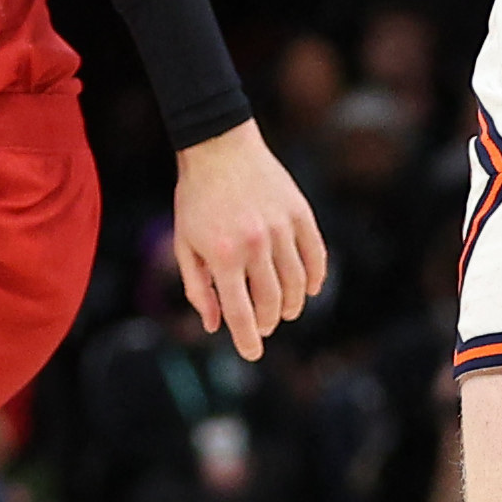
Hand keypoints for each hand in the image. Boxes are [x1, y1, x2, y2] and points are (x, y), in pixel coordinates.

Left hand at [174, 120, 327, 360]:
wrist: (219, 147)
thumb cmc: (196, 198)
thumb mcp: (184, 244)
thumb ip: (198, 288)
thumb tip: (215, 325)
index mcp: (223, 256)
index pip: (241, 313)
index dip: (247, 340)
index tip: (252, 354)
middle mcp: (255, 245)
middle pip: (271, 302)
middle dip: (267, 322)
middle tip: (263, 327)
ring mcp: (282, 229)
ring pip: (297, 284)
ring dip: (292, 305)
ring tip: (284, 311)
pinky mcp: (300, 214)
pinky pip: (316, 256)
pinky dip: (315, 278)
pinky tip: (310, 289)